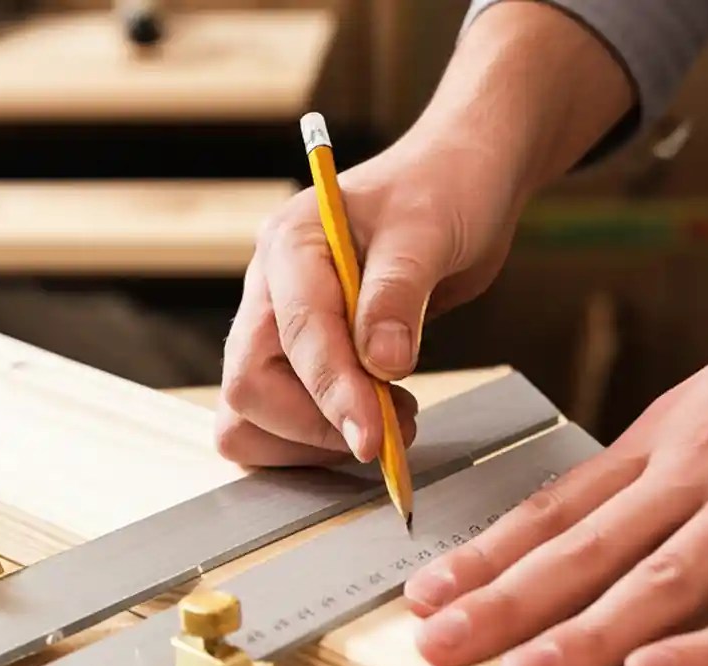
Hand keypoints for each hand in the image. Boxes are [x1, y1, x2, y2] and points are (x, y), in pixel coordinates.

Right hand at [215, 139, 521, 466]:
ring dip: (313, 440)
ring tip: (390, 424)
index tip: (372, 437)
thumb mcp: (430, 231)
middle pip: (248, 387)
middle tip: (390, 432)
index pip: (294, 334)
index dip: (332, 392)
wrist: (459, 183)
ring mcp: (280, 324)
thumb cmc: (445, 190)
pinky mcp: (300, 354)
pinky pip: (280, 419)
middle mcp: (271, 287)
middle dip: (314, 425)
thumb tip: (381, 365)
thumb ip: (399, 294)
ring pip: (251, 414)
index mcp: (290, 244)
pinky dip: (319, 438)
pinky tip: (375, 416)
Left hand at [403, 226, 707, 665]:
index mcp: (672, 434)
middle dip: (503, 601)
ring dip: (583, 635)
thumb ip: (666, 463)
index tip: (432, 592)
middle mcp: (705, 468)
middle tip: (438, 641)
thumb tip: (605, 519)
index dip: (490, 554)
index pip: (560, 505)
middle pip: (587, 546)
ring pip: (660, 581)